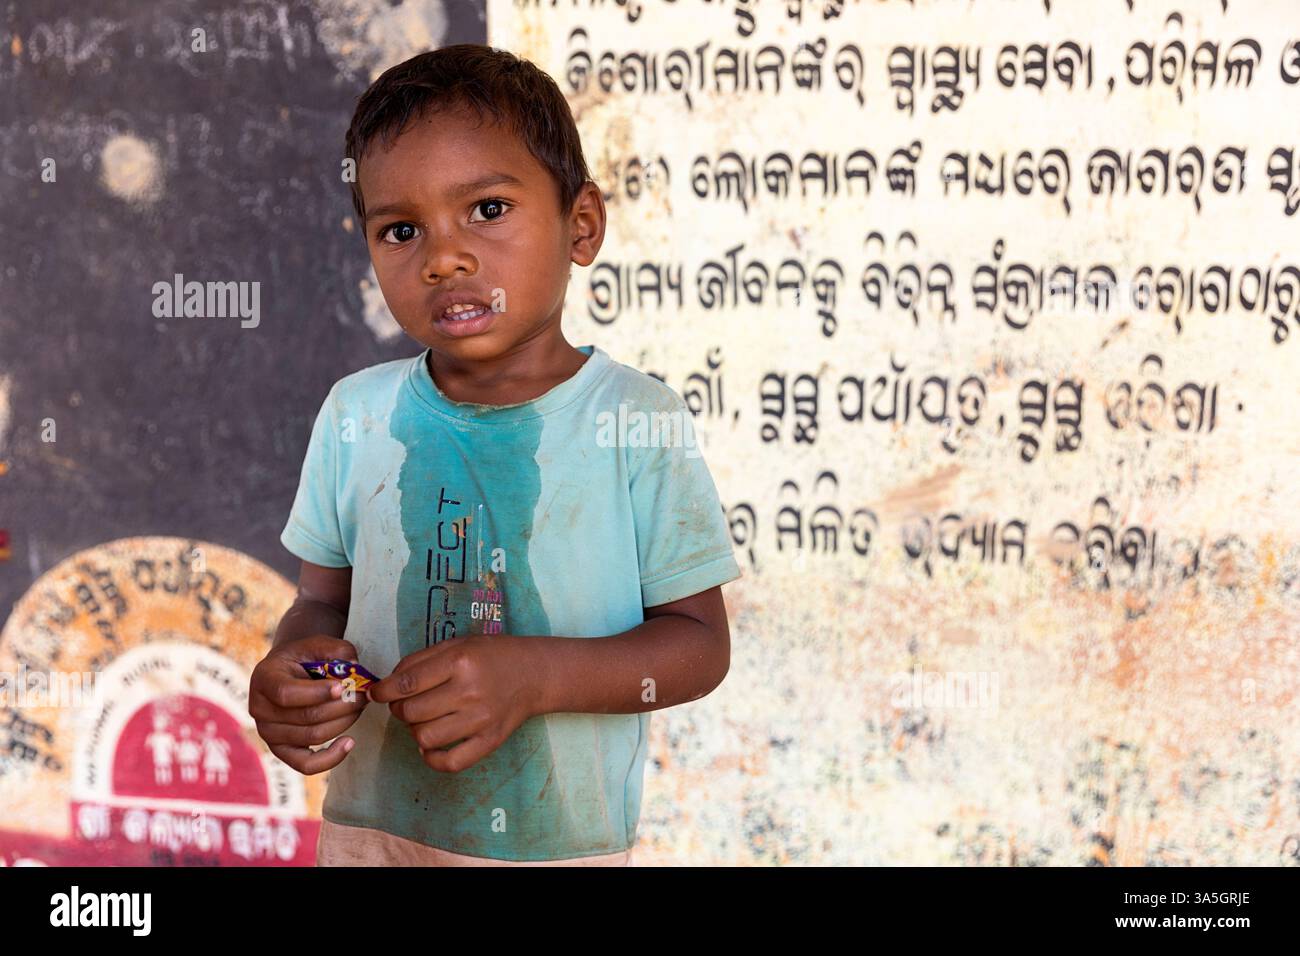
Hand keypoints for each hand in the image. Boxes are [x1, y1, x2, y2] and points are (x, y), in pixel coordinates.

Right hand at [249, 635, 368, 773]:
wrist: (290, 672)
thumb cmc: (305, 658)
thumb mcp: (318, 644)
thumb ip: (336, 650)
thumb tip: (353, 665)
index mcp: (264, 678)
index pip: (286, 693)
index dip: (317, 693)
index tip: (343, 687)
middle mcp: (260, 708)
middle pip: (306, 717)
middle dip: (342, 706)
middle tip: (363, 695)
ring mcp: (268, 732)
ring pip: (312, 736)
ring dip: (343, 722)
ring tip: (359, 707)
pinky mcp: (281, 750)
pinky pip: (305, 764)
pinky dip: (331, 758)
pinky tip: (350, 742)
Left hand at [367, 634, 541, 772]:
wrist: (535, 673)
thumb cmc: (493, 655)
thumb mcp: (458, 644)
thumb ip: (421, 660)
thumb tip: (388, 684)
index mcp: (459, 661)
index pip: (407, 683)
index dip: (383, 691)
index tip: (376, 693)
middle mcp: (469, 691)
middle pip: (412, 712)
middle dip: (399, 709)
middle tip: (405, 704)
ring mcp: (480, 720)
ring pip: (425, 737)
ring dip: (414, 731)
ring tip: (422, 720)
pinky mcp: (490, 741)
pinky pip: (451, 762)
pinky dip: (432, 758)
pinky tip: (430, 746)